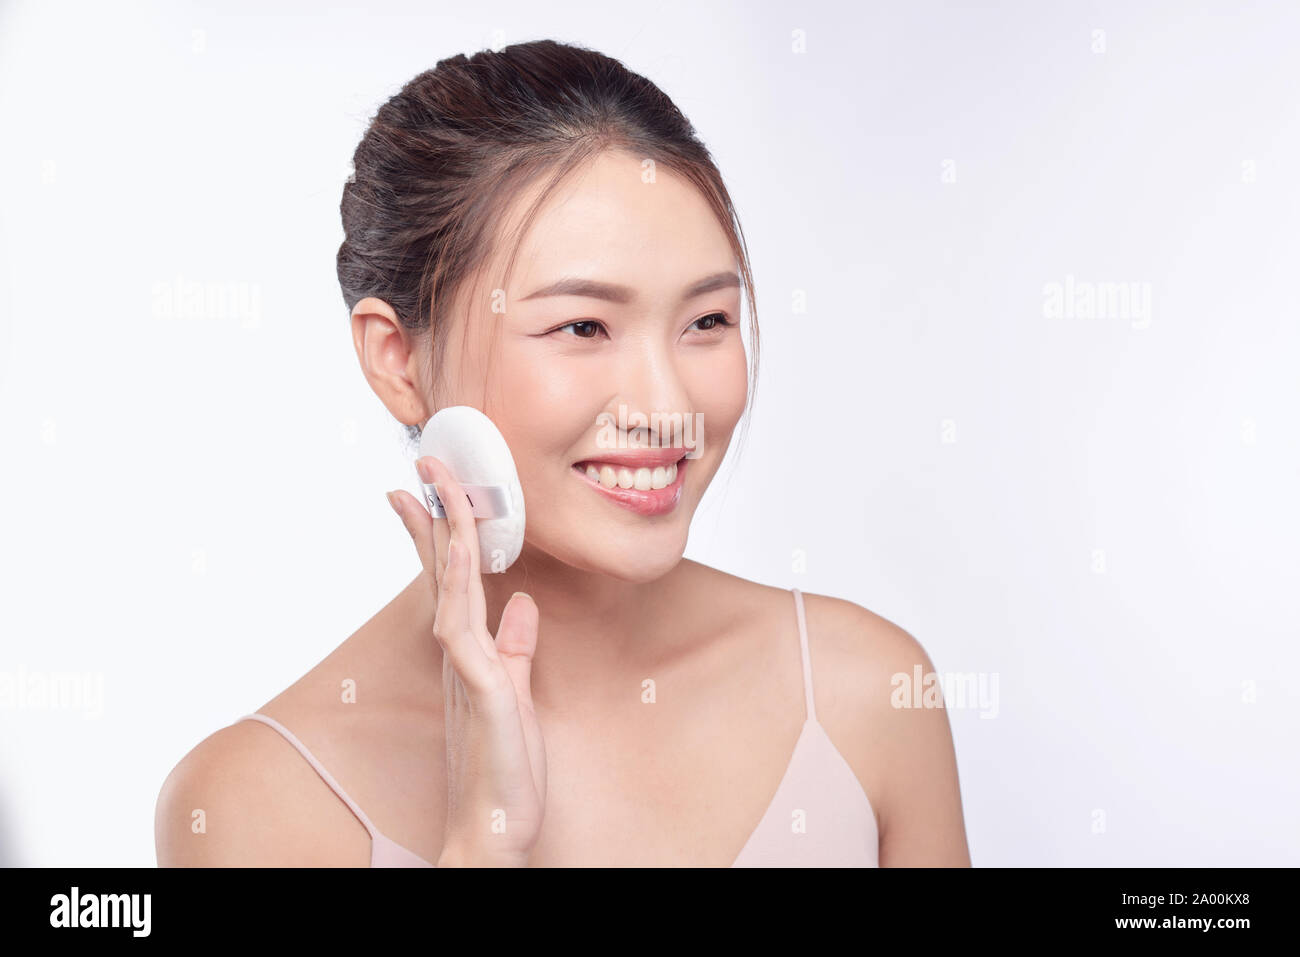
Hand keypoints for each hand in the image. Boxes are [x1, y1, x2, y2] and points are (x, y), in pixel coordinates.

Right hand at [387, 455, 545, 866]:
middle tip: (419, 465)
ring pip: (449, 585)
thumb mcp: (517, 694)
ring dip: (445, 532)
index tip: (428, 491)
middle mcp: (459, 650)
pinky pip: (466, 624)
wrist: (494, 826)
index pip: (451, 578)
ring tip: (436, 486)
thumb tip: (522, 605)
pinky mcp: (480, 686)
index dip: (440, 532)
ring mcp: (465, 666)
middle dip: (433, 514)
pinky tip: (461, 549)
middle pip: (441, 569)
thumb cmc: (503, 767)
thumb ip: (516, 648)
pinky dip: (461, 583)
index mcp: (469, 649)